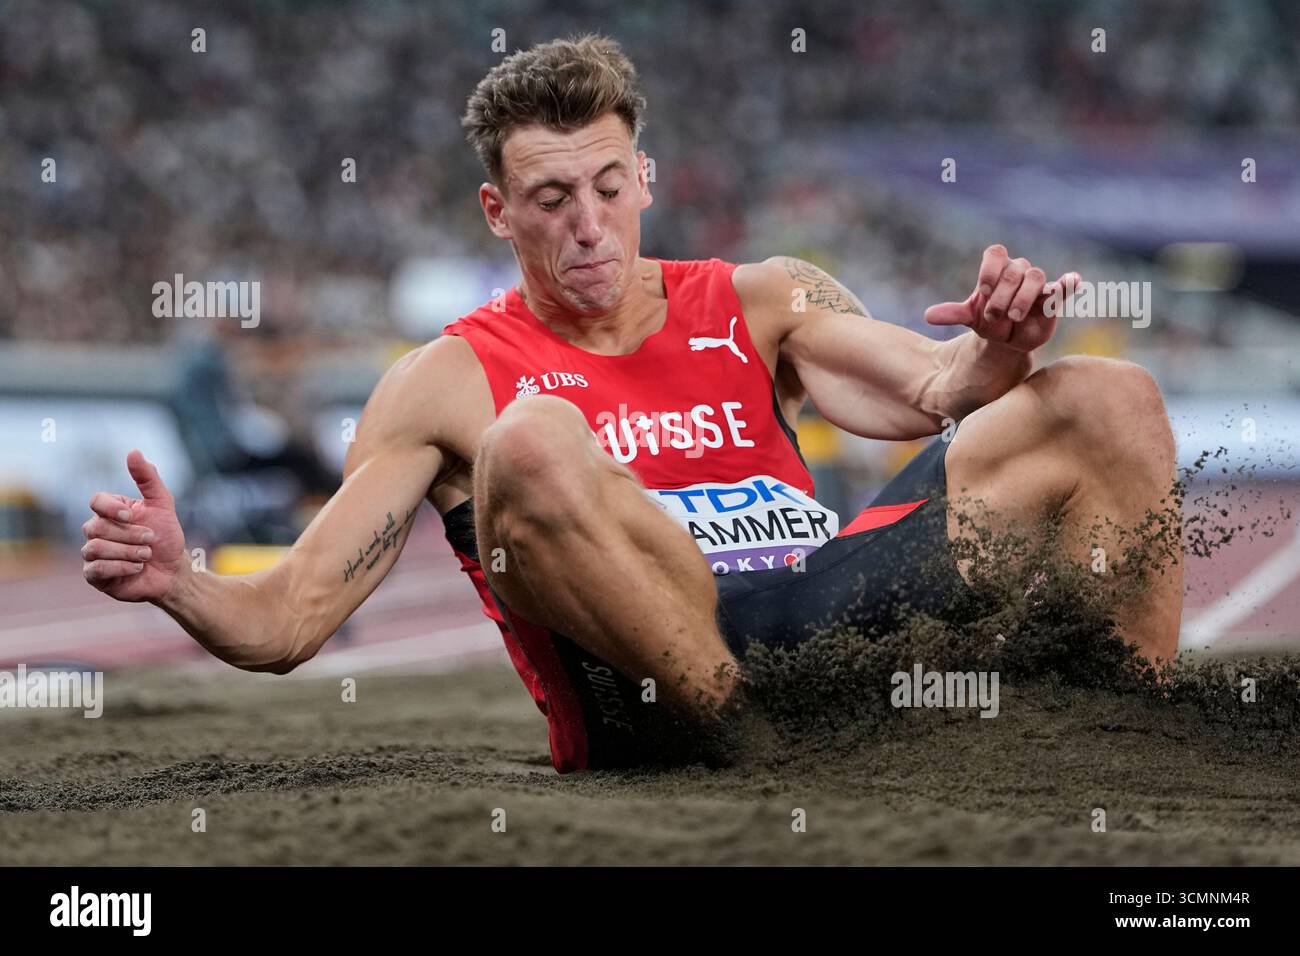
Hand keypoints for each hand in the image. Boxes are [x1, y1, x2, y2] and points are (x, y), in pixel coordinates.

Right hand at [82, 450, 187, 603]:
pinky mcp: (94, 576)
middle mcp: (97, 530)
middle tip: (150, 540)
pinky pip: (95, 569)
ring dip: (127, 552)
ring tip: (146, 555)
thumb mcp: (162, 504)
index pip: (96, 501)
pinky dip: (120, 567)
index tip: (131, 515)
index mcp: (110, 511)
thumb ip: (148, 478)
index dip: (111, 508)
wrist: (173, 571)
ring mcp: (93, 554)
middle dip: (129, 535)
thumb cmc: (166, 537)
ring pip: (95, 548)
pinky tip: (137, 568)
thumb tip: (133, 451)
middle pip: (96, 527)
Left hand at [924, 244, 1078, 352]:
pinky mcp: (1052, 299)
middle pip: (1013, 271)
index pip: (995, 253)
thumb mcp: (970, 318)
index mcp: (997, 270)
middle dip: (1002, 295)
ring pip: (1035, 276)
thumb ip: (953, 314)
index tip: (982, 291)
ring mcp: (1036, 284)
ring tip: (1015, 315)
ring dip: (1023, 296)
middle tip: (994, 316)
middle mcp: (1017, 272)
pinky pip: (1062, 287)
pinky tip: (1073, 281)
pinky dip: (1067, 283)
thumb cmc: (988, 322)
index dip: (990, 269)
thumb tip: (928, 315)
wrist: (1006, 341)